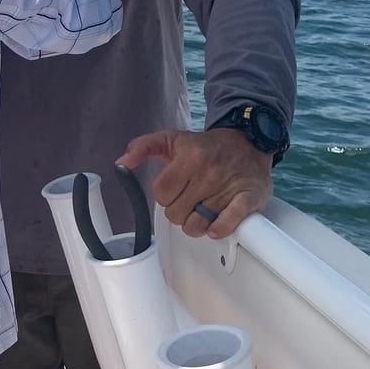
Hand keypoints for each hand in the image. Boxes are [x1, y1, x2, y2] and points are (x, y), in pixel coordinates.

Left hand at [116, 128, 272, 239]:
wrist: (248, 141)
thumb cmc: (206, 146)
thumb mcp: (171, 139)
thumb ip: (142, 147)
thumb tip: (121, 164)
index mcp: (190, 157)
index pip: (162, 193)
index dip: (164, 196)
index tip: (173, 190)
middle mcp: (210, 172)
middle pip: (176, 213)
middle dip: (178, 210)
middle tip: (188, 200)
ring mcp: (229, 187)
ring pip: (196, 226)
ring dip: (196, 223)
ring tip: (201, 211)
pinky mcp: (249, 199)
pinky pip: (226, 225)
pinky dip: (218, 229)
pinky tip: (215, 224)